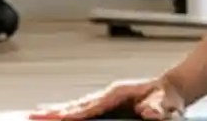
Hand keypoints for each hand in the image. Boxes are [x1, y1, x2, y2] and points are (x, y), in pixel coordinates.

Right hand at [30, 77, 186, 120]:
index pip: (91, 106)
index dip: (74, 113)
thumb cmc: (169, 98)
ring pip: (76, 106)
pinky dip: (67, 111)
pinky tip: (57, 114)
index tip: (59, 118)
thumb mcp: (167, 104)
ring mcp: (106, 99)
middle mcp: (108, 95)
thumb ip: (158, 109)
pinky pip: (82, 109)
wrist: (172, 89)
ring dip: (56, 110)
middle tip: (34, 115)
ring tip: (36, 114)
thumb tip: (150, 113)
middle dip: (55, 111)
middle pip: (77, 104)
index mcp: (118, 94)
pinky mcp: (106, 105)